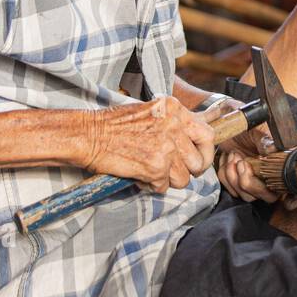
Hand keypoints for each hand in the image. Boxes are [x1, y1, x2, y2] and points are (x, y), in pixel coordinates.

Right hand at [83, 97, 214, 193]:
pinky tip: (139, 175)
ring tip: (151, 171)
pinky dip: (152, 186)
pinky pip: (164, 187)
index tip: (197, 159)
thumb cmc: (114, 124)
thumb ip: (174, 125)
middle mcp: (175, 126)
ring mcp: (167, 147)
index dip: (205, 151)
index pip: (208, 134)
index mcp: (175, 110)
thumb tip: (192, 144)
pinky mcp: (156, 167)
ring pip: (183, 178)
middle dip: (188, 171)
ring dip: (168, 180)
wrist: (89, 134)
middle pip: (199, 161)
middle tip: (173, 171)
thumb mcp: (152, 113)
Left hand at [216, 124, 296, 204]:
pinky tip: (228, 158)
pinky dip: (226, 175)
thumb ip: (267, 138)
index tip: (288, 202)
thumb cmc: (248, 120)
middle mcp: (273, 172)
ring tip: (233, 156)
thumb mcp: (259, 126)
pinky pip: (233, 190)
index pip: (295, 185)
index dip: (294, 197)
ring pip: (249, 196)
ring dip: (236, 178)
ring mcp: (256, 178)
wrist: (227, 120)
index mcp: (286, 159)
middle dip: (251, 183)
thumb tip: (273, 149)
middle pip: (269, 196)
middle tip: (243, 162)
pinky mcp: (240, 180)